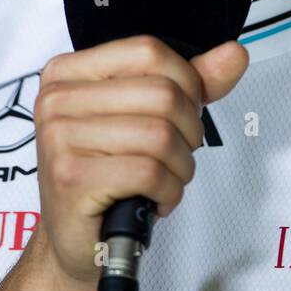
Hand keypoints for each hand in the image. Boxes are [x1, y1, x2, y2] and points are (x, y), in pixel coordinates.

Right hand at [32, 35, 248, 287]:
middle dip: (188, 132)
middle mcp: (57, 99)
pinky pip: (149, 172)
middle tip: (174, 156)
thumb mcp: (145, 117)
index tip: (182, 113)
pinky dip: (167, 191)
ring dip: (180, 167)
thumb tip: (233, 55)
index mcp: (70, 72)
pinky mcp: (71, 178)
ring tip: (164, 180)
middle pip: (161, 94)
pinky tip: (153, 199)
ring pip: (160, 135)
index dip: (185, 84)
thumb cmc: (109, 174)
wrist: (76, 239)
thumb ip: (190, 84)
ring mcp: (60, 138)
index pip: (149, 51)